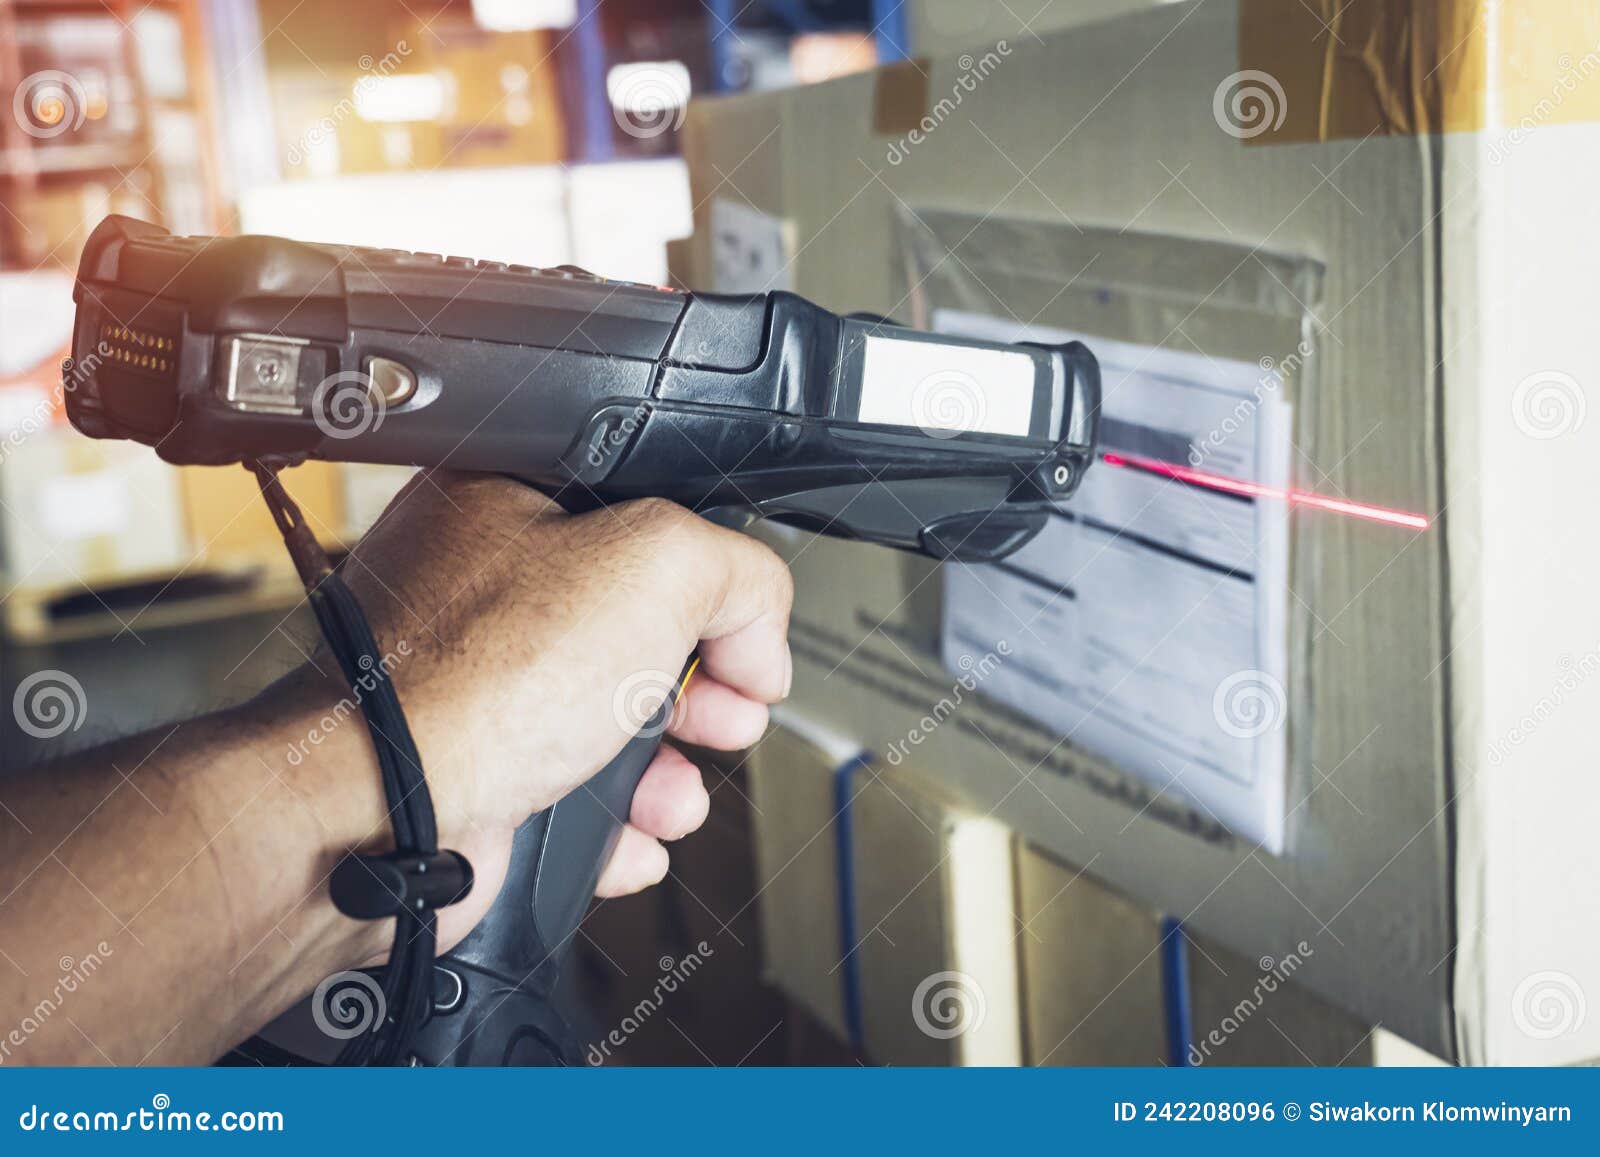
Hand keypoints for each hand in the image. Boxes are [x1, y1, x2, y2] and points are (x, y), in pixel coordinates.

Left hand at [294, 471, 793, 950]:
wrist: (387, 819)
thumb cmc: (475, 682)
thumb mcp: (658, 566)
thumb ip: (739, 572)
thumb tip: (759, 633)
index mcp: (504, 503)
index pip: (646, 524)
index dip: (715, 583)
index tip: (746, 635)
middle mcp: (476, 591)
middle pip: (634, 630)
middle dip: (703, 689)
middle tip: (728, 712)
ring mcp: (467, 686)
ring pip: (604, 720)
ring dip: (665, 767)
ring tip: (677, 793)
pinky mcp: (468, 770)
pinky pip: (566, 791)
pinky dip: (614, 820)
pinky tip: (634, 833)